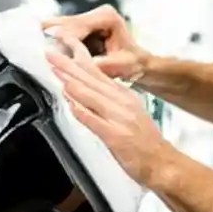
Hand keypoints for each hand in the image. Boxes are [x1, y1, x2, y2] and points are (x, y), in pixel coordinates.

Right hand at [41, 4, 151, 83]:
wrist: (138, 64)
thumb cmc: (133, 63)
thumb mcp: (119, 66)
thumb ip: (100, 64)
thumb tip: (79, 65)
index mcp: (107, 17)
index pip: (78, 26)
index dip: (61, 37)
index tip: (46, 45)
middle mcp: (96, 13)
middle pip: (66, 23)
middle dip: (51, 36)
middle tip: (31, 44)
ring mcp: (88, 19)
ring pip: (61, 26)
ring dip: (50, 39)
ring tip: (34, 48)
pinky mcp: (82, 27)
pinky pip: (63, 33)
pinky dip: (54, 42)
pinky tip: (41, 48)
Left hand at [46, 34, 175, 187]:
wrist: (162, 162)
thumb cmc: (144, 141)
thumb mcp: (128, 112)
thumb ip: (106, 100)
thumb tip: (81, 92)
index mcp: (123, 95)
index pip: (97, 72)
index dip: (78, 59)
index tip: (63, 49)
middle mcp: (121, 102)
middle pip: (91, 79)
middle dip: (68, 65)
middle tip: (51, 54)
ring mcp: (118, 118)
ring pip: (91, 95)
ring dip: (71, 82)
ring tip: (56, 71)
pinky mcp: (115, 136)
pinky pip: (94, 120)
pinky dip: (81, 111)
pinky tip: (70, 104)